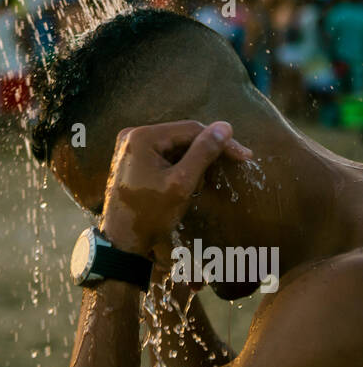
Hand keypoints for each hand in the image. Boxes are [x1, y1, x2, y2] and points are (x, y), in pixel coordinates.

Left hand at [100, 120, 251, 264]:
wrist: (122, 240)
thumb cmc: (150, 214)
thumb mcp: (182, 183)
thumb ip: (203, 153)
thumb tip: (226, 126)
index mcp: (142, 137)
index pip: (191, 129)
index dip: (220, 141)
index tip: (244, 155)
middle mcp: (133, 135)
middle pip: (182, 136)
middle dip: (206, 152)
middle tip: (232, 166)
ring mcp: (130, 147)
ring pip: (175, 146)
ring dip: (194, 161)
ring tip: (200, 184)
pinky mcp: (133, 159)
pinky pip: (164, 155)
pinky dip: (180, 166)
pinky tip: (187, 183)